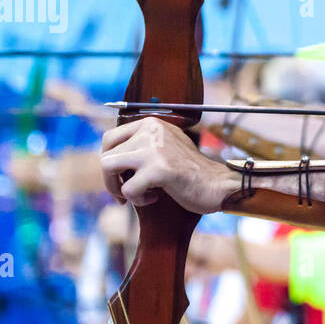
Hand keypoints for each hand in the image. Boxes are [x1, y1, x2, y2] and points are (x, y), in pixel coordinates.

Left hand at [99, 118, 233, 214]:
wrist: (218, 185)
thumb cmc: (192, 171)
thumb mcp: (167, 147)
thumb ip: (143, 144)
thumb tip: (112, 155)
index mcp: (151, 124)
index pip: (110, 138)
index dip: (109, 162)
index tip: (119, 178)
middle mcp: (150, 131)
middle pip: (106, 155)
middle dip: (110, 180)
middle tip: (123, 194)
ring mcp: (154, 149)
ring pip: (108, 167)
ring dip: (117, 189)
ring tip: (135, 196)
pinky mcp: (159, 169)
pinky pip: (128, 189)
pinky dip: (138, 199)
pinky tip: (154, 198)